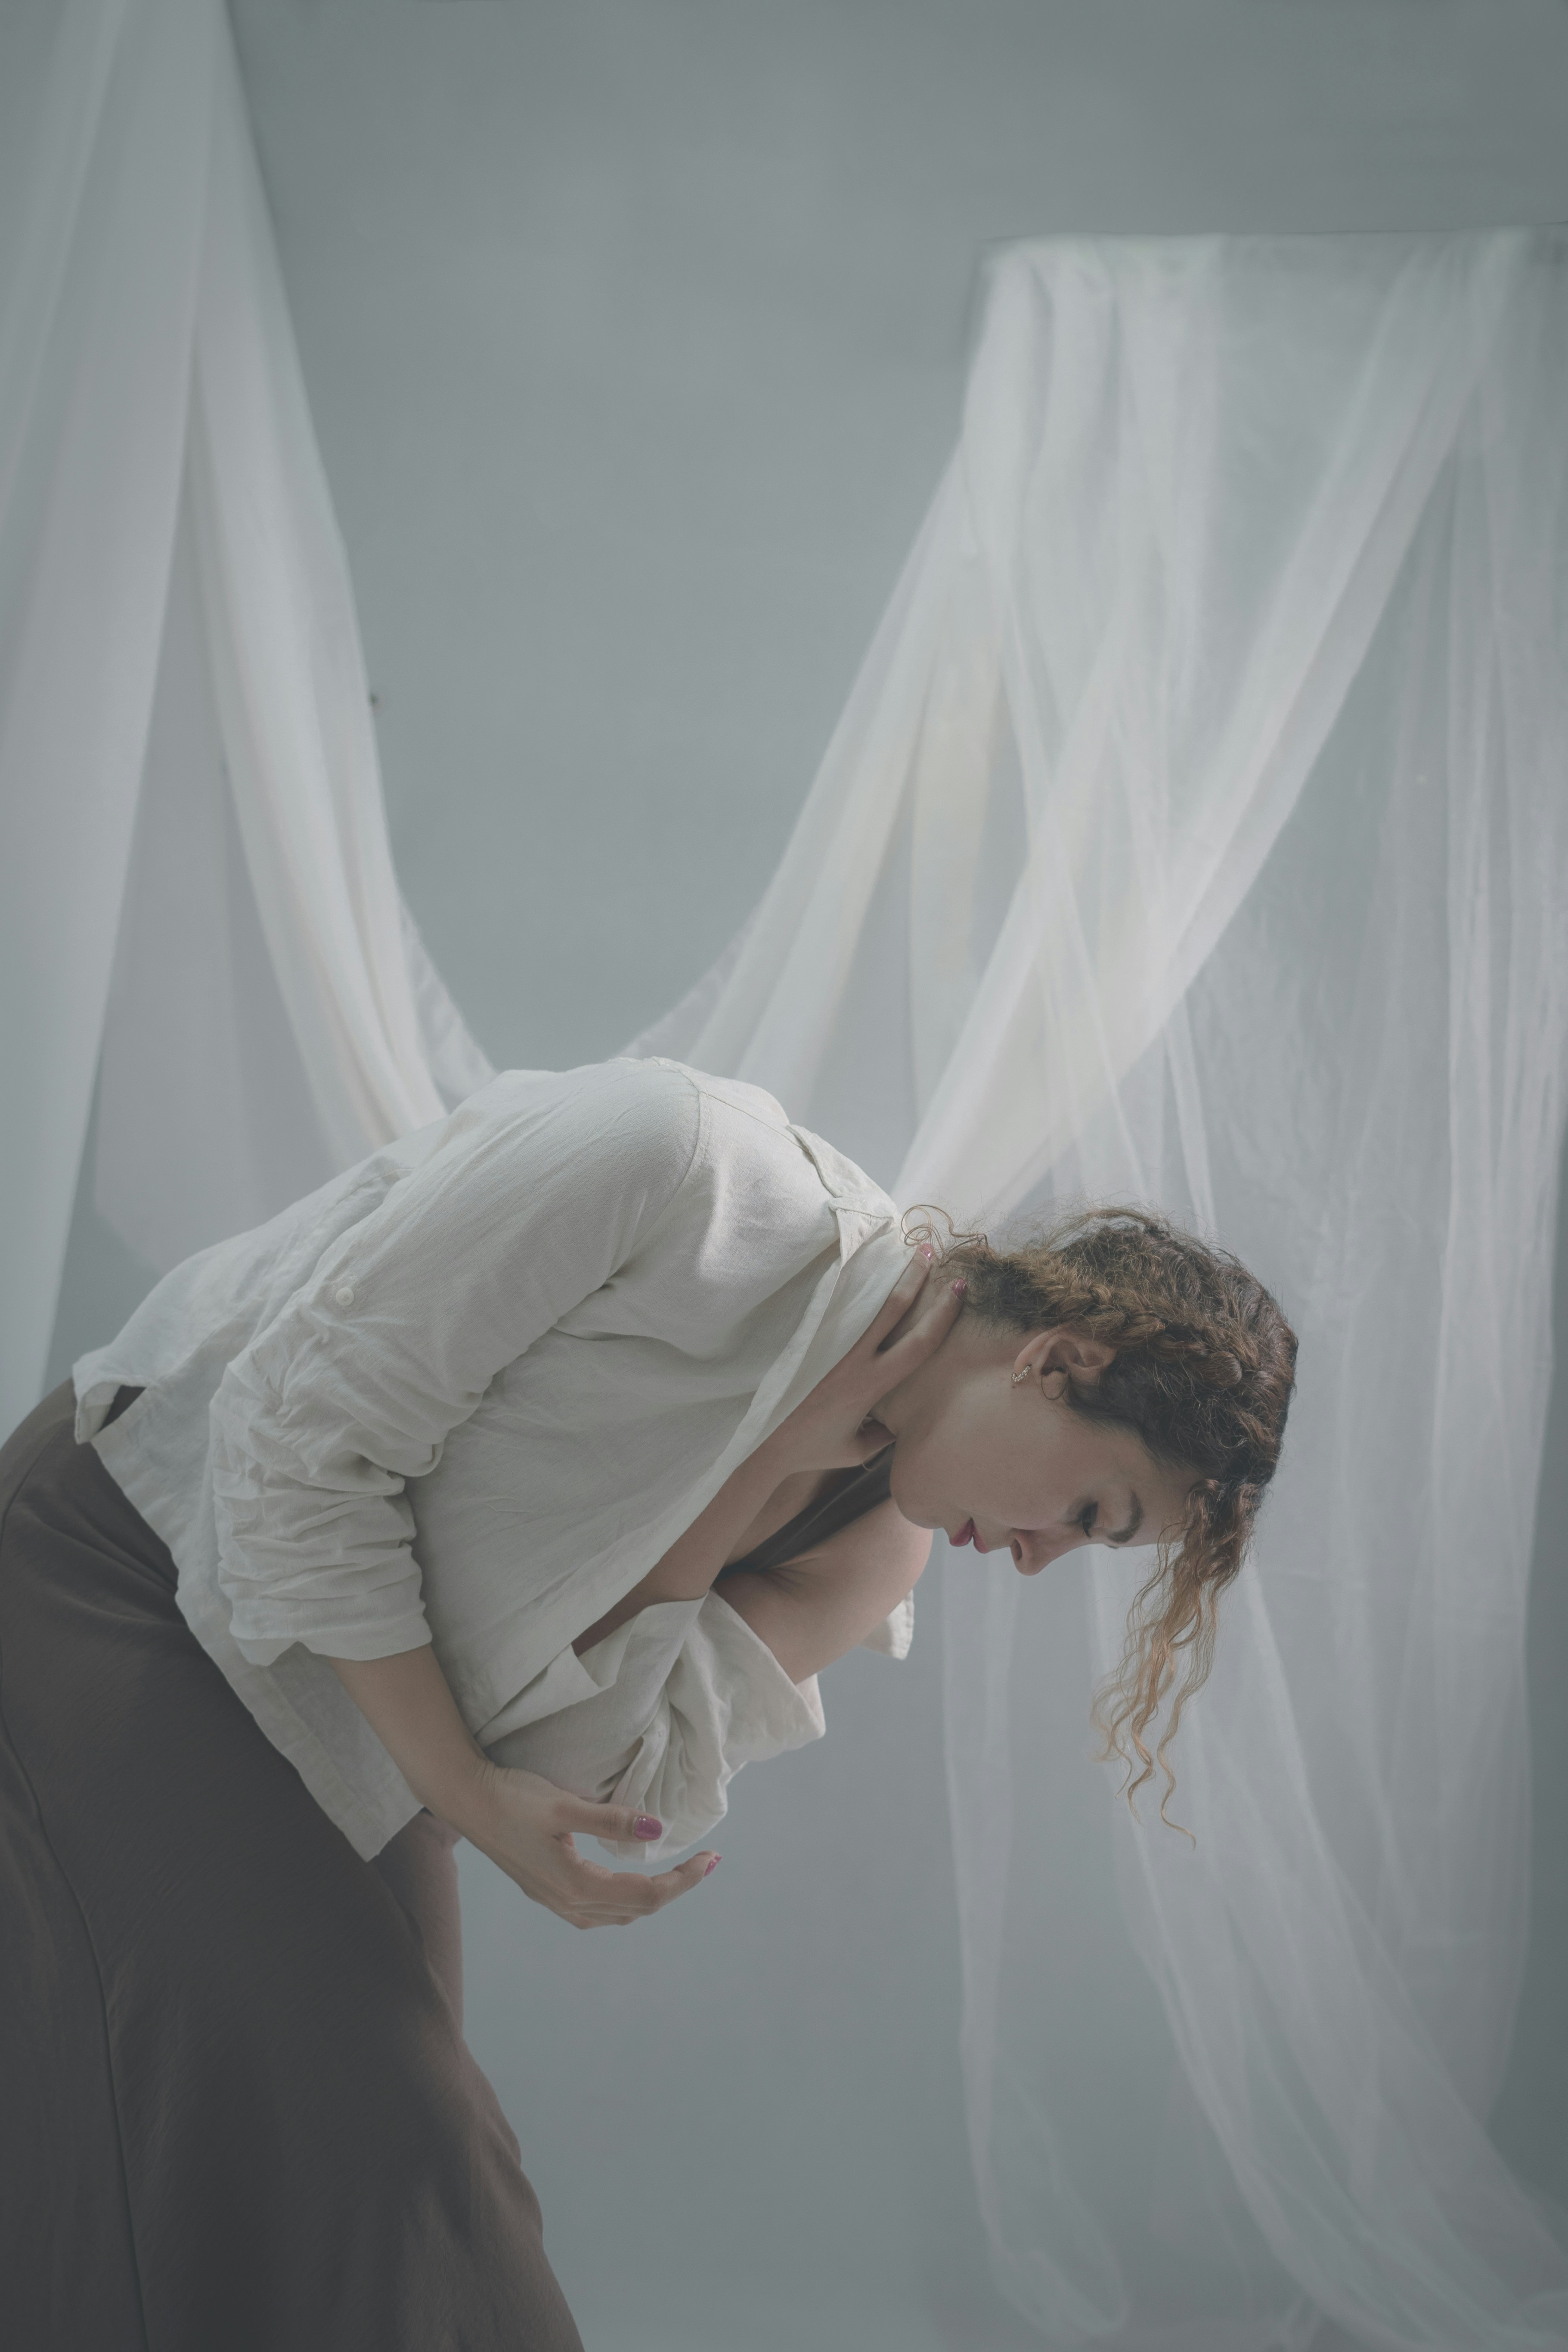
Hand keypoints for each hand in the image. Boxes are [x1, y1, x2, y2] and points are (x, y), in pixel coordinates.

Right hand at [460, 1759, 718, 1928]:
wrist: (465, 1800)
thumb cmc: (513, 1798)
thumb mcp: (565, 1806)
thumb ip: (612, 1821)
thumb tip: (658, 1829)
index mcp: (576, 1886)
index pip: (647, 1895)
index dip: (684, 1880)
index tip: (711, 1859)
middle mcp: (567, 1903)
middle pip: (637, 1909)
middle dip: (676, 1889)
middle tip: (705, 1863)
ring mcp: (554, 1901)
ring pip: (617, 1914)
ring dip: (651, 1898)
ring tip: (678, 1874)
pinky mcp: (546, 1891)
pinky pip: (597, 1910)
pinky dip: (624, 1899)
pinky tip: (629, 1881)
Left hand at [765, 1246, 964, 1475]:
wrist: (759, 1442)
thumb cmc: (810, 1447)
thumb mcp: (855, 1448)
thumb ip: (883, 1435)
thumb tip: (900, 1423)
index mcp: (872, 1384)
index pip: (919, 1343)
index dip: (943, 1314)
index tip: (959, 1288)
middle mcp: (853, 1358)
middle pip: (892, 1306)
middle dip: (914, 1276)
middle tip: (928, 1250)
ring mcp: (827, 1344)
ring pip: (861, 1301)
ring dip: (881, 1275)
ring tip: (895, 1251)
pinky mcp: (806, 1339)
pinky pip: (833, 1307)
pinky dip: (848, 1287)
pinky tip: (855, 1269)